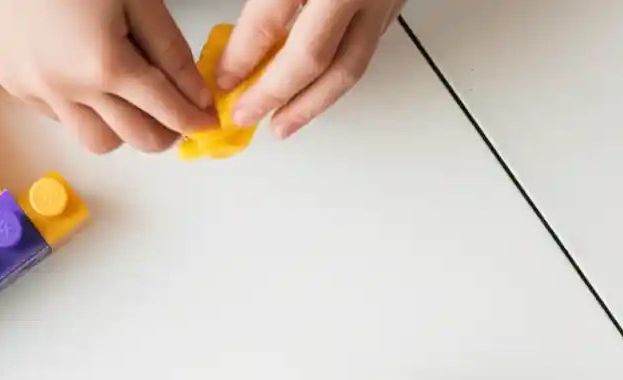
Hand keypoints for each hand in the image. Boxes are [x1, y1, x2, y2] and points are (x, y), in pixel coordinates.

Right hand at [0, 0, 216, 153]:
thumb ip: (168, 48)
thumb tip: (196, 94)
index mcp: (105, 62)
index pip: (167, 110)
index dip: (195, 119)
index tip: (209, 121)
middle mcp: (69, 89)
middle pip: (134, 139)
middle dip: (165, 132)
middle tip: (176, 112)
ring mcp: (36, 91)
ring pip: (94, 140)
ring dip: (120, 129)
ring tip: (128, 98)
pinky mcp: (12, 85)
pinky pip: (59, 119)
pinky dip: (82, 110)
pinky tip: (85, 77)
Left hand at [218, 0, 405, 138]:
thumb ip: (267, 3)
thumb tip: (238, 47)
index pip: (270, 21)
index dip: (242, 56)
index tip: (224, 80)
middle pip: (312, 59)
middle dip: (273, 94)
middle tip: (245, 115)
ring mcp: (385, 0)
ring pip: (348, 68)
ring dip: (311, 104)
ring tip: (282, 124)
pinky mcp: (399, 6)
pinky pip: (365, 51)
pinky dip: (336, 78)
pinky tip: (316, 90)